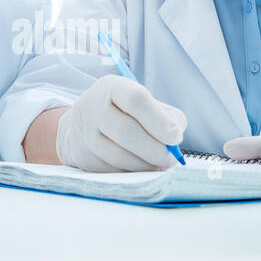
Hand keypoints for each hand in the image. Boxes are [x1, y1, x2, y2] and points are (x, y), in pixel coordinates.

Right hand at [56, 74, 186, 171]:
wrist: (84, 126)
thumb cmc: (126, 113)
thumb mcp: (146, 103)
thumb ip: (168, 117)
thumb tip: (175, 140)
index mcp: (114, 87)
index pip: (136, 100)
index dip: (159, 121)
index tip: (176, 138)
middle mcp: (93, 107)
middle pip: (125, 131)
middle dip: (154, 149)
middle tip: (170, 158)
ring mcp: (85, 133)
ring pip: (118, 155)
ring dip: (144, 165)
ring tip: (158, 164)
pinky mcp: (84, 156)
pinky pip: (112, 170)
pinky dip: (132, 172)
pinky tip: (141, 167)